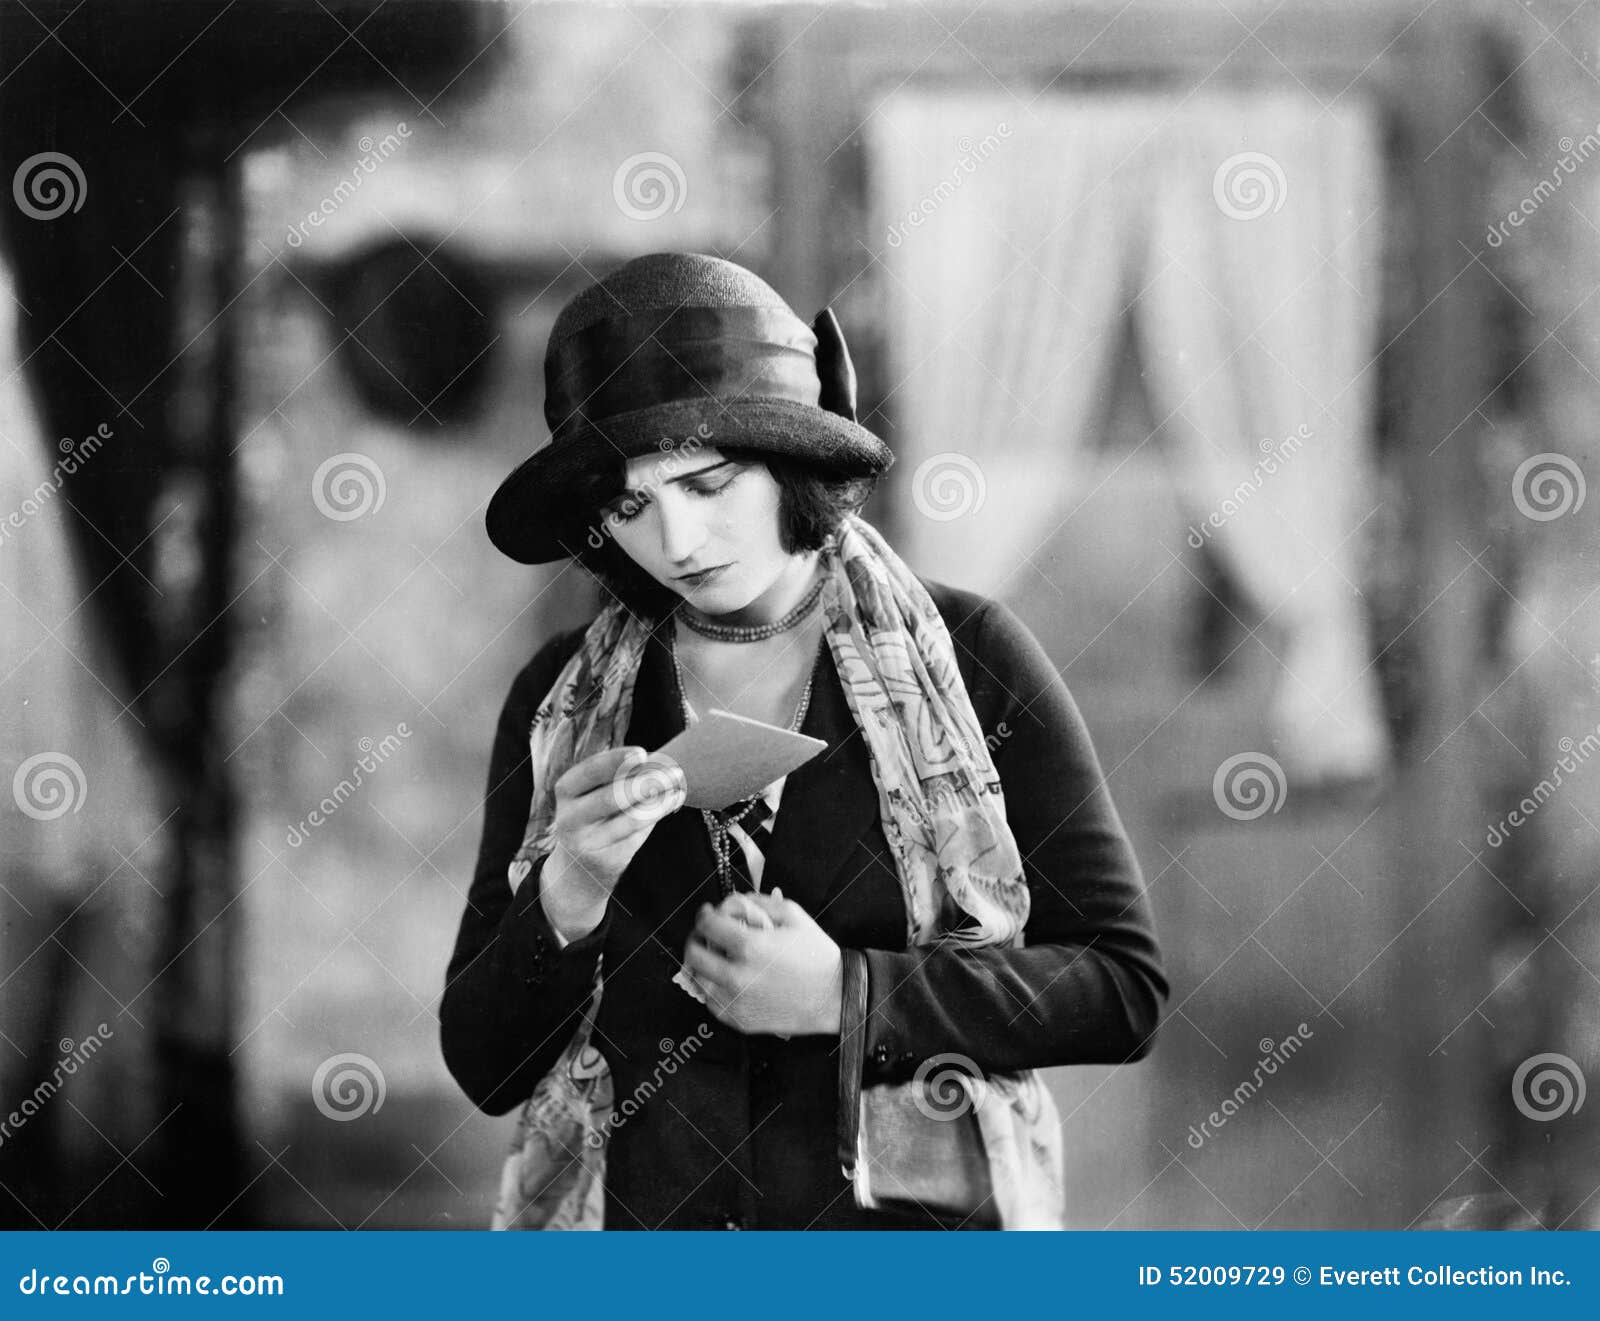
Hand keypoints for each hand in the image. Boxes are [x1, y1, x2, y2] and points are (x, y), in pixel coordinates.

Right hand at [541, 746, 684, 941]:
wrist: (579, 868)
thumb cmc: (596, 815)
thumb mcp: (596, 793)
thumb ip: (619, 778)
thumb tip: (658, 764)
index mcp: (566, 789)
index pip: (589, 771)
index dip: (614, 761)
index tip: (641, 753)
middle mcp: (569, 816)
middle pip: (612, 796)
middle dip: (648, 782)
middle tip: (676, 772)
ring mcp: (586, 841)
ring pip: (631, 817)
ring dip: (660, 799)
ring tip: (678, 786)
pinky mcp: (605, 859)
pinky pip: (639, 833)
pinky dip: (659, 812)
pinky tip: (674, 800)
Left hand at [682, 889, 843, 1036]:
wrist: (834, 996)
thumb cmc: (816, 955)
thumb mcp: (794, 914)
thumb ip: (759, 902)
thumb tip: (734, 902)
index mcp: (750, 946)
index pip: (707, 926)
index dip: (705, 914)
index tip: (709, 912)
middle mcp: (737, 976)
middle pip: (693, 954)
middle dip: (696, 938)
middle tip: (704, 934)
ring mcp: (737, 1002)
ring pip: (698, 981)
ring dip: (701, 965)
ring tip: (714, 957)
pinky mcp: (740, 1020)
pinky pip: (711, 1003)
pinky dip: (712, 988)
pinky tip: (725, 980)